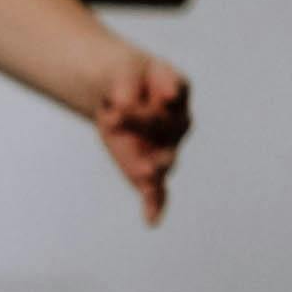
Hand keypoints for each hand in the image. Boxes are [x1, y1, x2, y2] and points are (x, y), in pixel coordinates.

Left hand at [84, 47, 190, 224]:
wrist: (118, 91)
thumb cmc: (123, 77)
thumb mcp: (122, 70)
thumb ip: (126, 83)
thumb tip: (125, 103)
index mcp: (176, 92)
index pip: (167, 98)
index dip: (144, 104)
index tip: (117, 105)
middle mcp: (177, 122)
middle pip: (165, 128)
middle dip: (140, 126)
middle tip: (113, 120)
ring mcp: (165, 147)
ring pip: (163, 158)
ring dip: (155, 167)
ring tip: (147, 174)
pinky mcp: (148, 167)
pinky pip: (157, 188)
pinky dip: (155, 204)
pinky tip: (151, 220)